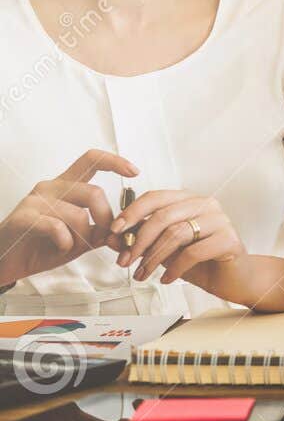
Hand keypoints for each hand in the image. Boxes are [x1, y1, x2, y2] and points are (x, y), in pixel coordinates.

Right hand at [0, 149, 139, 287]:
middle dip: (107, 219)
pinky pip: (58, 228)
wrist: (7, 259)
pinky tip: (59, 247)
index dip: (114, 162)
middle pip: (94, 193)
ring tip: (70, 246)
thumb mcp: (79, 239)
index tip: (135, 171)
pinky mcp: (24, 217)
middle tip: (104, 237)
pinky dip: (66, 243)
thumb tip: (127, 235)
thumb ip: (102, 233)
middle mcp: (51, 187)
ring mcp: (36, 201)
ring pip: (78, 215)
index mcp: (66, 187)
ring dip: (82, 238)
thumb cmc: (43, 246)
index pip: (90, 161)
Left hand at [110, 190, 246, 292]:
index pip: (155, 197)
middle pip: (163, 216)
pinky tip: (167, 278)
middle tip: (125, 261)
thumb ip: (142, 242)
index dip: (132, 212)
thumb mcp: (166, 251)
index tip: (114, 230)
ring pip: (176, 234)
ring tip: (143, 274)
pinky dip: (175, 268)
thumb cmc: (203, 263)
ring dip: (154, 257)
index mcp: (189, 200)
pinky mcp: (229, 240)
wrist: (236, 279)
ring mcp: (220, 220)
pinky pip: (193, 252)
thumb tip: (110, 239)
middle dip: (139, 241)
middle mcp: (206, 204)